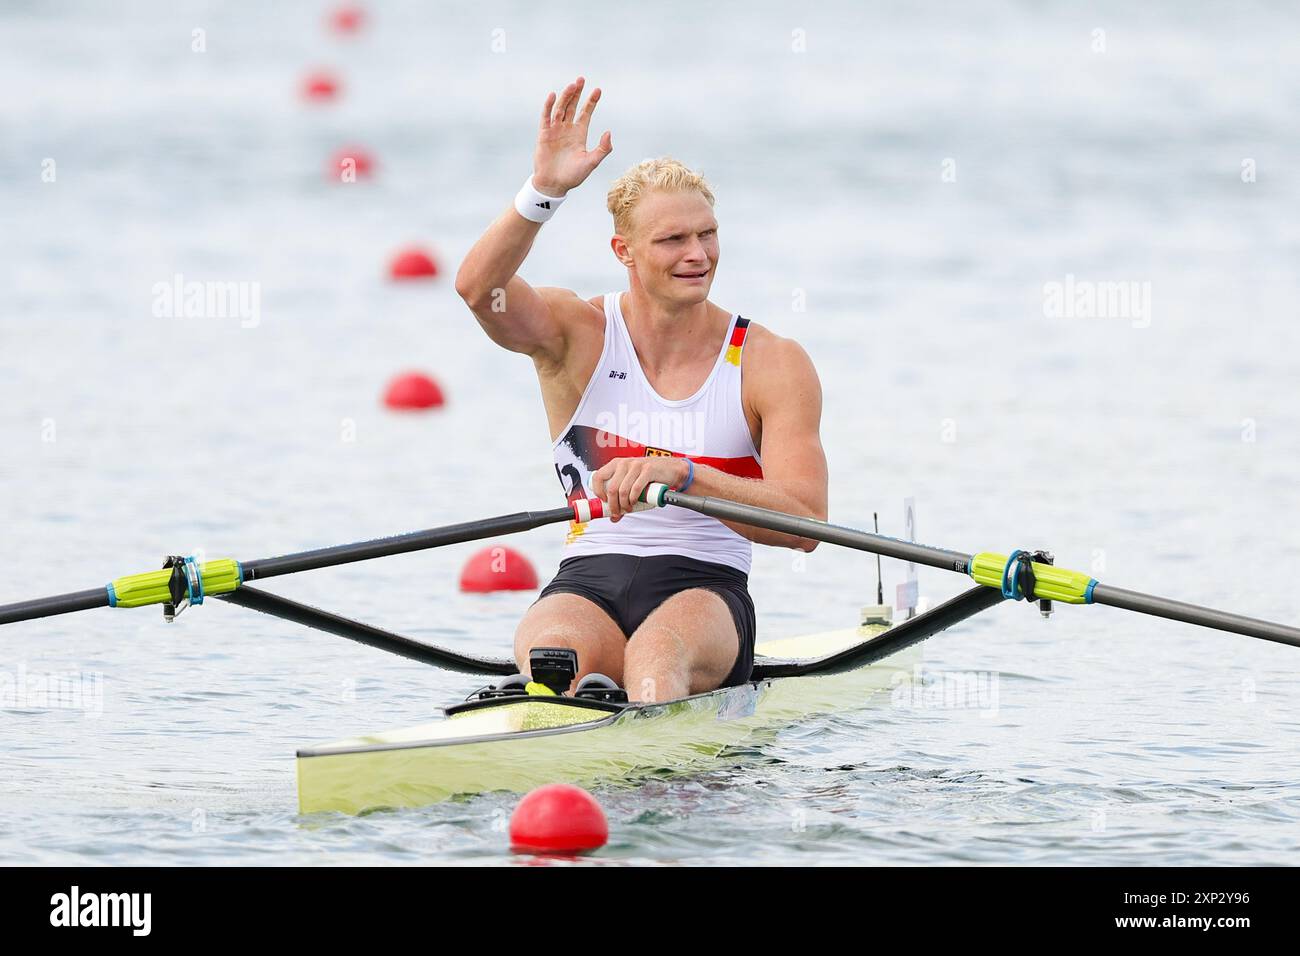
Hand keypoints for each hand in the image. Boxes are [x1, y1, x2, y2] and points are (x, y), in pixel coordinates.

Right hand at [533, 76, 612, 195]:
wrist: (554, 185)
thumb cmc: (573, 176)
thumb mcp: (592, 162)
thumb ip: (603, 149)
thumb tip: (609, 132)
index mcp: (579, 134)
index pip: (585, 113)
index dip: (591, 102)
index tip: (598, 90)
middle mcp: (567, 129)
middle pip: (572, 106)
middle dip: (577, 93)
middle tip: (582, 79)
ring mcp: (555, 130)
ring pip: (561, 108)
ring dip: (566, 96)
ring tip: (572, 85)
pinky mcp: (544, 134)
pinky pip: (546, 116)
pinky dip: (549, 106)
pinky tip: (553, 95)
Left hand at [591, 456, 689, 520]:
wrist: (671, 470)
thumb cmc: (650, 477)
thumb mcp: (632, 483)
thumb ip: (621, 498)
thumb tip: (613, 517)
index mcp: (616, 464)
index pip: (598, 476)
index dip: (598, 492)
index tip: (604, 502)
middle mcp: (624, 463)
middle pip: (611, 488)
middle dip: (613, 505)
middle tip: (617, 512)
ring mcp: (636, 465)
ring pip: (623, 490)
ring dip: (624, 504)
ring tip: (628, 509)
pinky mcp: (648, 470)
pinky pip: (636, 488)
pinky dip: (634, 499)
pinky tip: (635, 502)